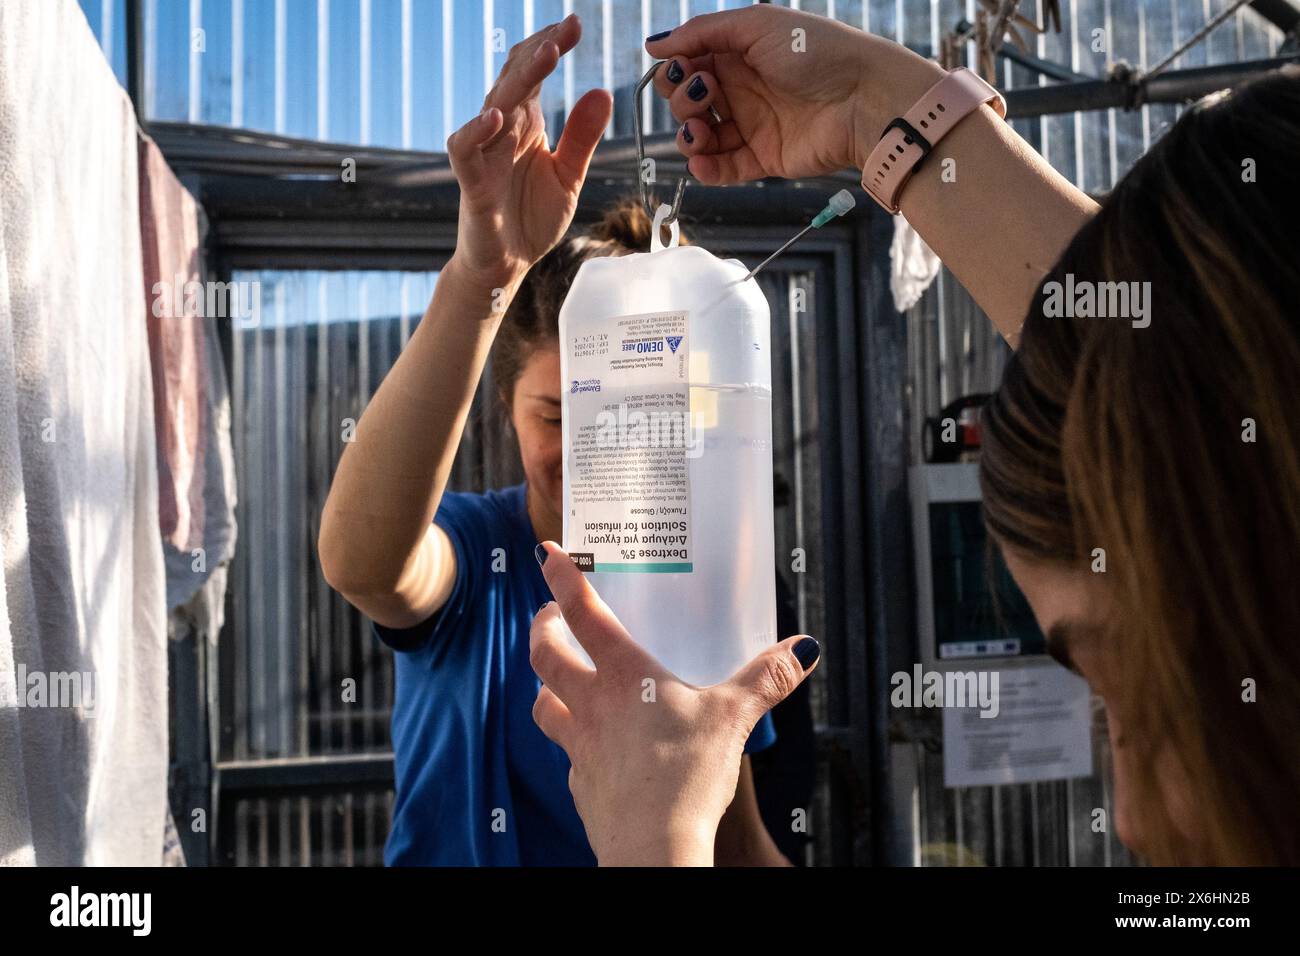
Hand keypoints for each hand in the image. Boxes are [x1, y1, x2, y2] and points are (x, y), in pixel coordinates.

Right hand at [447, 13, 611, 292]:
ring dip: (518, 80)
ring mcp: (485, 155)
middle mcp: (502, 131)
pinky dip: (476, 132)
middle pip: (515, 79)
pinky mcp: (472, 183)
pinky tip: (497, 116)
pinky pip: (466, 150)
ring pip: (495, 105)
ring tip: (546, 56)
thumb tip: (602, 91)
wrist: (507, 265)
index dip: (551, 46)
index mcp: (526, 124)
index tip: (575, 24)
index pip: (533, 72)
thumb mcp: (569, 176)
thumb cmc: (531, 218)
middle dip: (540, 51)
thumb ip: (582, 137)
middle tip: (566, 29)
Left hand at [529, 542, 820, 865]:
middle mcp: (593, 705)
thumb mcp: (733, 718)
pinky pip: (568, 756)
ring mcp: (581, 746)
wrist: (654, 849)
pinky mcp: (582, 785)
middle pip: (545, 655)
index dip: (563, 578)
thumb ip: (766, 678)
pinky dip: (574, 743)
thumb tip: (802, 648)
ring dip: (546, 687)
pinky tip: (593, 747)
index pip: (583, 613)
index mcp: (624, 676)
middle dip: (542, 628)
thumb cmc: (686, 778)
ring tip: (556, 679)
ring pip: (544, 705)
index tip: (548, 553)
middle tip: (547, 615)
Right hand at [646, 4, 943, 182]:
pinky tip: (701, 163)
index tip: (683, 71)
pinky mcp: (764, 158)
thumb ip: (701, 33)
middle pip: (689, 102)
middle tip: (703, 96)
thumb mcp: (756, 25)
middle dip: (682, 102)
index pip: (688, 66)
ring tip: (699, 134)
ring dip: (689, 137)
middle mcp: (742, 89)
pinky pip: (724, 168)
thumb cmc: (816, 51)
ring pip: (701, 138)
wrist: (862, 98)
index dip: (676, 72)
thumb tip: (653, 45)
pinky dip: (706, 169)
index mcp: (738, 54)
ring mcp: (752, 125)